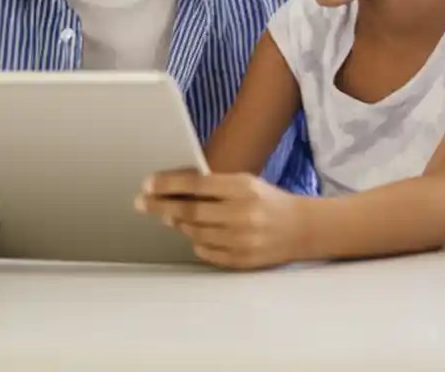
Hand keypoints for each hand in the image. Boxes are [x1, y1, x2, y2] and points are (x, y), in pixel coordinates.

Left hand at [135, 171, 311, 269]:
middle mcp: (243, 214)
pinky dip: (196, 243)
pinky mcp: (243, 261)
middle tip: (142, 203)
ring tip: (172, 217)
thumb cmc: (268, 202)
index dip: (168, 184)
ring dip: (179, 225)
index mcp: (244, 188)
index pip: (197, 185)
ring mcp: (243, 240)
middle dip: (161, 206)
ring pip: (195, 234)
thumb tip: (173, 193)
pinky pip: (206, 253)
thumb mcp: (245, 183)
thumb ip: (213, 186)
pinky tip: (196, 235)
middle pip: (190, 212)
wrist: (302, 228)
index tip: (147, 184)